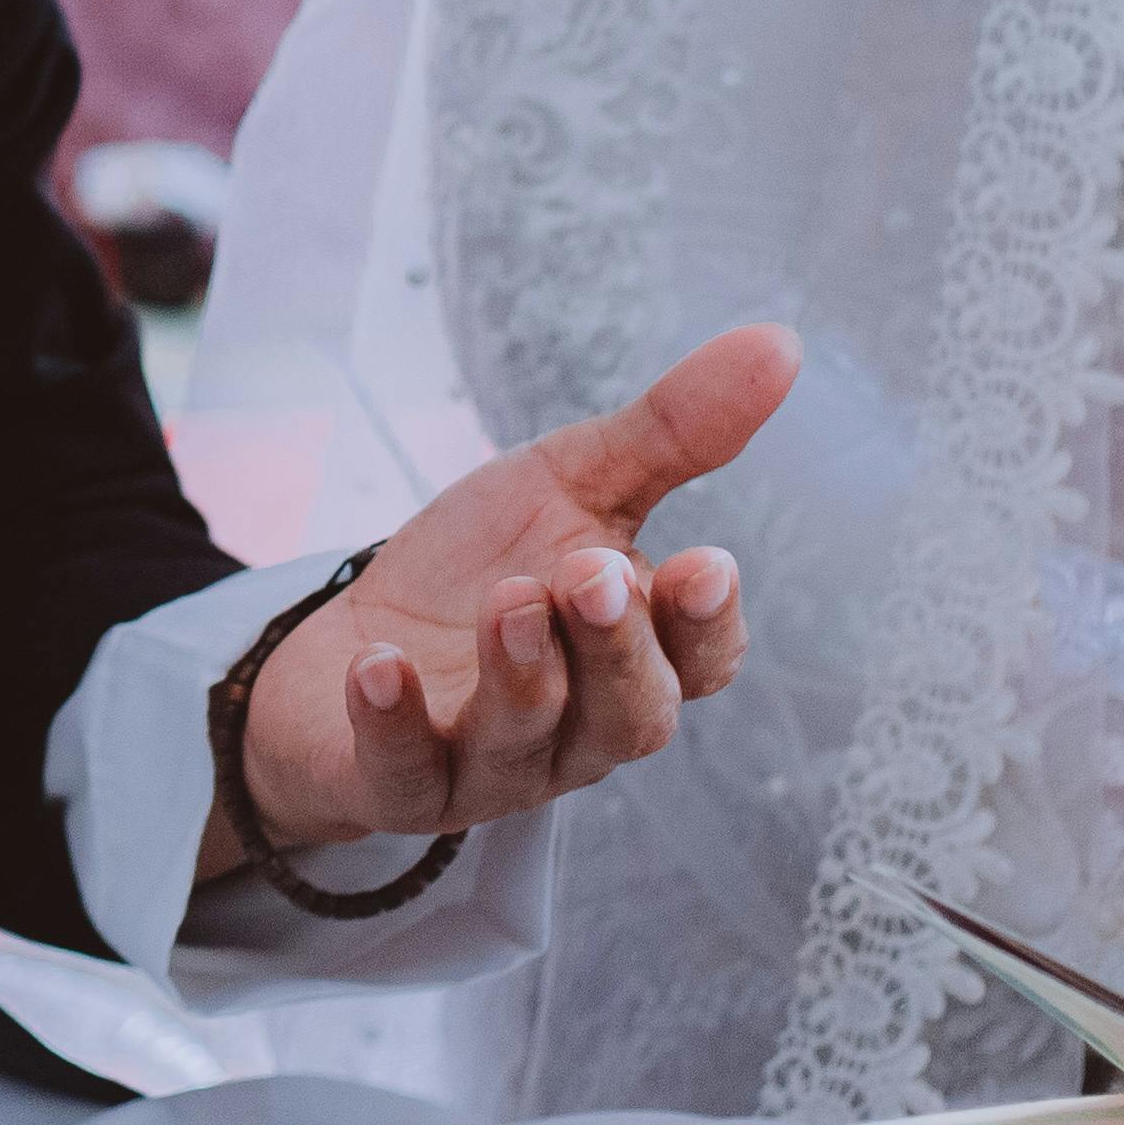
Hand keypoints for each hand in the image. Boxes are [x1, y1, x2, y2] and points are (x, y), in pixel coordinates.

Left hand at [206, 324, 794, 875]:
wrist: (340, 644)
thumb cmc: (478, 568)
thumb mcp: (569, 485)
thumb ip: (670, 432)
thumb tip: (782, 341)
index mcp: (636, 657)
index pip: (702, 662)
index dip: (708, 624)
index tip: (704, 562)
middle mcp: (579, 728)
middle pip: (631, 714)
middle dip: (619, 647)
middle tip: (594, 574)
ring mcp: (489, 766)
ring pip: (529, 742)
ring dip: (522, 674)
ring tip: (505, 599)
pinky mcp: (396, 783)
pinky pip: (403, 772)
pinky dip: (393, 722)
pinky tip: (378, 666)